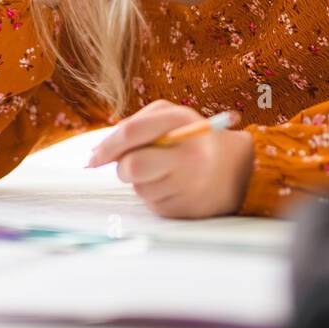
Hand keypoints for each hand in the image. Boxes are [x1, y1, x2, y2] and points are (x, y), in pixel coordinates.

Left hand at [86, 100, 255, 218]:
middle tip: (132, 165)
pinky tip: (175, 187)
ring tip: (167, 172)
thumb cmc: (191, 138)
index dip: (107, 145)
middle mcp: (189, 155)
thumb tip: (97, 153)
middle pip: (132, 167)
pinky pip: (152, 204)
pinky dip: (156, 195)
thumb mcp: (170, 117)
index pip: (131, 133)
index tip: (93, 156)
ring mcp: (190, 185)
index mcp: (182, 122)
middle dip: (124, 167)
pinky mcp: (185, 211)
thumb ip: (135, 125)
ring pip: (140, 188)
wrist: (235, 171)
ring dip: (143, 181)